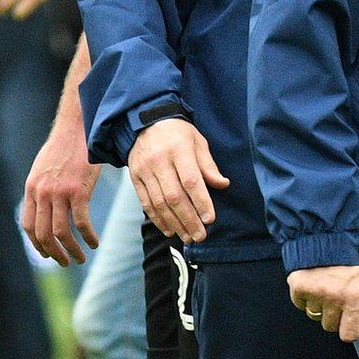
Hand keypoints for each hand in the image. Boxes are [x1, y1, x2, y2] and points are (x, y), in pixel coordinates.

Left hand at [21, 125, 102, 263]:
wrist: (78, 128)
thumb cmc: (64, 147)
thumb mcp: (43, 168)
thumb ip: (40, 189)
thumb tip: (44, 208)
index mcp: (32, 189)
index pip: (28, 226)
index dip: (37, 244)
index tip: (47, 253)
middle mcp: (42, 193)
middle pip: (43, 234)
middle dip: (55, 253)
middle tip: (66, 262)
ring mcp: (59, 193)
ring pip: (61, 233)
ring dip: (71, 251)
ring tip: (81, 258)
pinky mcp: (78, 191)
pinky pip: (81, 223)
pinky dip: (88, 237)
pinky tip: (94, 242)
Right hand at [128, 117, 230, 243]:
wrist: (144, 122)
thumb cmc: (177, 133)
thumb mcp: (197, 141)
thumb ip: (208, 165)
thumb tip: (223, 184)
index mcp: (178, 149)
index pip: (191, 181)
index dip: (201, 202)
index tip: (210, 219)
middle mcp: (159, 160)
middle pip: (175, 196)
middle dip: (189, 219)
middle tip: (200, 236)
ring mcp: (144, 170)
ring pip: (159, 203)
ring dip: (174, 223)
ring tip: (188, 236)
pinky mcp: (135, 178)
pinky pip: (146, 203)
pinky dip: (158, 219)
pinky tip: (170, 230)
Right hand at [287, 264, 358, 341]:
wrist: (327, 235)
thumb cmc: (350, 261)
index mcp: (354, 297)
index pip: (348, 334)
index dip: (348, 331)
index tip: (347, 323)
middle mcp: (334, 297)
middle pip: (329, 327)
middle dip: (332, 316)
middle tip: (335, 296)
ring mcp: (315, 292)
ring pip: (314, 315)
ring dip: (318, 305)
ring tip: (323, 286)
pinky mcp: (298, 286)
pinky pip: (300, 305)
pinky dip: (304, 297)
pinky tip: (312, 283)